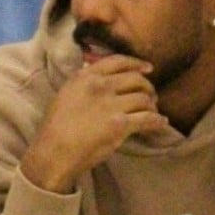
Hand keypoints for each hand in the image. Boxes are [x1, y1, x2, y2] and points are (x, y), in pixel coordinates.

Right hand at [22, 55, 166, 192]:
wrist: (54, 152)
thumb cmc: (55, 128)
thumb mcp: (65, 95)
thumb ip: (84, 85)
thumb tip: (101, 78)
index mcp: (85, 77)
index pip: (117, 61)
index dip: (136, 63)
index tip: (147, 69)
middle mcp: (100, 86)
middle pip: (136, 79)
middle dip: (148, 88)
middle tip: (151, 97)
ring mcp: (111, 105)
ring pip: (144, 98)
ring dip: (152, 106)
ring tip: (152, 113)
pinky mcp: (120, 124)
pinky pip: (148, 119)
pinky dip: (157, 122)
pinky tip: (161, 124)